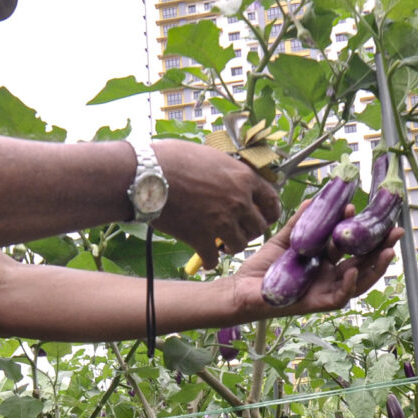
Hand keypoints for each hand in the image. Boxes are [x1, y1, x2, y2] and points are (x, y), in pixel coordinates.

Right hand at [150, 140, 280, 266]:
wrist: (145, 175)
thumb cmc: (171, 158)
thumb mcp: (209, 156)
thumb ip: (227, 171)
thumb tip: (229, 176)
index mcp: (243, 178)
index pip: (272, 201)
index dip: (269, 212)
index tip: (263, 217)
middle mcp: (238, 201)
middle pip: (259, 227)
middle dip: (249, 231)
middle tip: (237, 231)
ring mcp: (221, 222)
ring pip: (240, 245)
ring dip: (232, 246)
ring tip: (222, 244)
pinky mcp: (201, 238)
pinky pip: (214, 259)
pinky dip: (210, 260)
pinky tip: (206, 258)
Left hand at [231, 206, 400, 318]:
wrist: (239, 289)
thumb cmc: (263, 268)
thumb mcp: (285, 240)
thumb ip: (301, 222)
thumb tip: (315, 200)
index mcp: (326, 263)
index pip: (354, 248)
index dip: (368, 234)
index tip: (379, 216)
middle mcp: (330, 278)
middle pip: (364, 264)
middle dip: (382, 249)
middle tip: (396, 232)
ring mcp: (324, 292)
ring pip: (358, 282)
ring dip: (374, 268)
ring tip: (387, 251)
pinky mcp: (313, 304)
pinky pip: (337, 298)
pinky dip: (347, 285)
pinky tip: (353, 270)